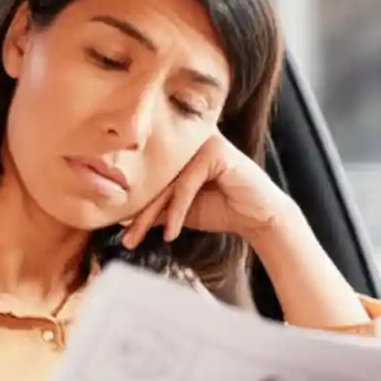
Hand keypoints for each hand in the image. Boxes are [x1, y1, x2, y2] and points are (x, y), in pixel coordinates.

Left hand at [122, 131, 296, 248]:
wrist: (259, 218)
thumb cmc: (222, 210)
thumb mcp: (180, 210)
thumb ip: (156, 208)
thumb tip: (120, 216)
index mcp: (179, 149)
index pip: (151, 179)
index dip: (135, 207)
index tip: (122, 234)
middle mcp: (189, 140)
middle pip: (156, 180)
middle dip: (139, 213)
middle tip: (126, 240)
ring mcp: (203, 141)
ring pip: (167, 183)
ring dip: (150, 216)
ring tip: (138, 239)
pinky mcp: (214, 151)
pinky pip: (185, 185)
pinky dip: (176, 212)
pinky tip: (170, 234)